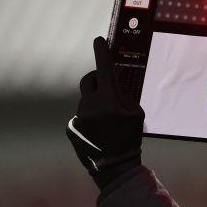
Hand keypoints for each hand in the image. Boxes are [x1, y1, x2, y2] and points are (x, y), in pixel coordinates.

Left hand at [66, 36, 143, 177]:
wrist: (114, 166)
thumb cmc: (129, 137)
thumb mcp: (136, 113)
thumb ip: (124, 94)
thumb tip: (115, 79)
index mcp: (108, 99)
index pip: (104, 69)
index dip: (101, 52)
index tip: (98, 40)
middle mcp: (90, 104)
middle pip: (89, 80)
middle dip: (98, 79)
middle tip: (109, 88)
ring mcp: (78, 116)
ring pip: (86, 98)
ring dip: (95, 102)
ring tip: (107, 120)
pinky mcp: (71, 127)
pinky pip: (81, 113)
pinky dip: (89, 116)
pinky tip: (99, 130)